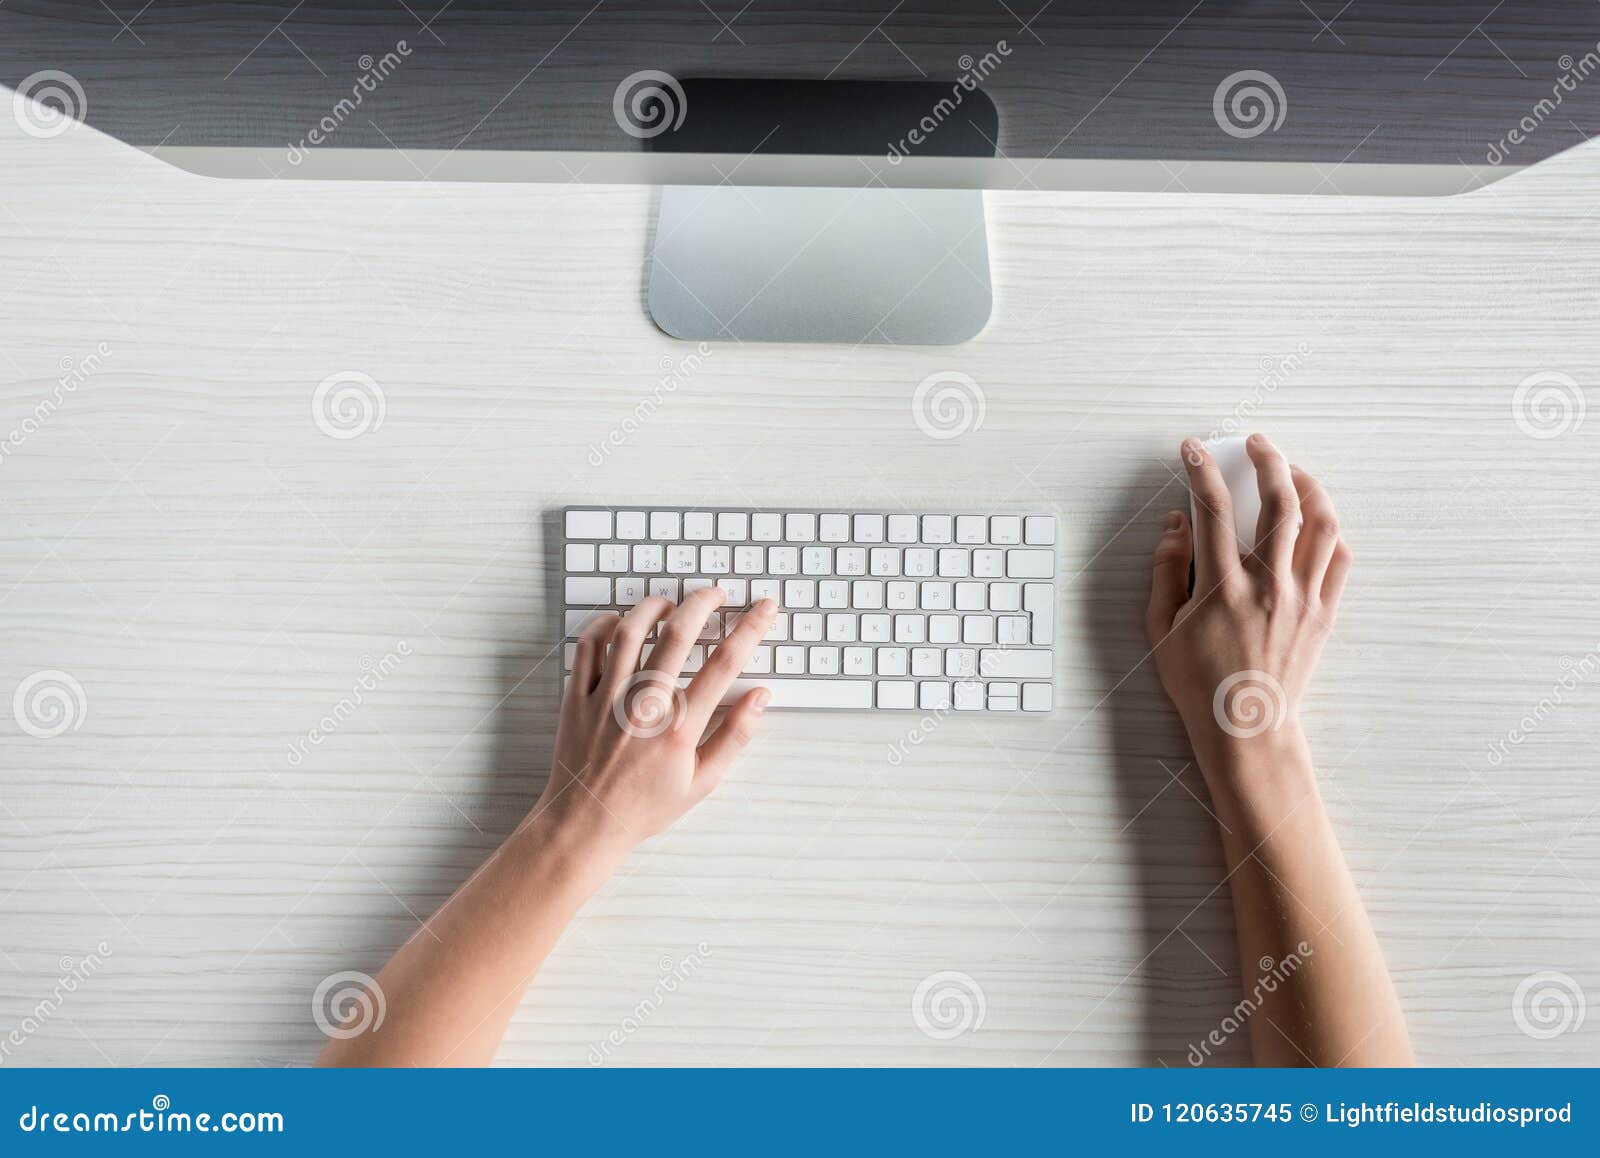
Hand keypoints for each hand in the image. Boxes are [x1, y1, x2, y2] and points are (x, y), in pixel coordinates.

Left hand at [538, 588, 777, 858]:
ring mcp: (607, 697)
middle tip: (715, 594)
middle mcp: (644, 704)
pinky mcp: (577, 697)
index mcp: (680, 726)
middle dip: (704, 602)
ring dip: (654, 606)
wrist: (585, 823)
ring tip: (669, 603)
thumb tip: (760, 697)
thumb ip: (735, 736)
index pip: (726, 662)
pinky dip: (603, 625)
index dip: (751, 627)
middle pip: (680, 632)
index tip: (763, 608)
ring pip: (631, 629)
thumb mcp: (703, 781)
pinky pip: (587, 647)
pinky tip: (617, 621)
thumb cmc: (644, 806)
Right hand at [1145, 434, 1350, 775]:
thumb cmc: (1198, 682)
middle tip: (1256, 443)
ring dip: (1308, 487)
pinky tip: (1316, 520)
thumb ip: (1166, 570)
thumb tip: (1177, 525)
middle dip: (1268, 461)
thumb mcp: (1161, 628)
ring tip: (1293, 473)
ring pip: (1321, 523)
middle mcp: (1267, 586)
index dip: (1199, 470)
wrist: (1246, 728)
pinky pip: (1339, 558)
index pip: (1211, 509)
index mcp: (1221, 589)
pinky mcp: (1323, 613)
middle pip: (1279, 503)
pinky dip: (1330, 530)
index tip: (1192, 449)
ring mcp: (1301, 598)